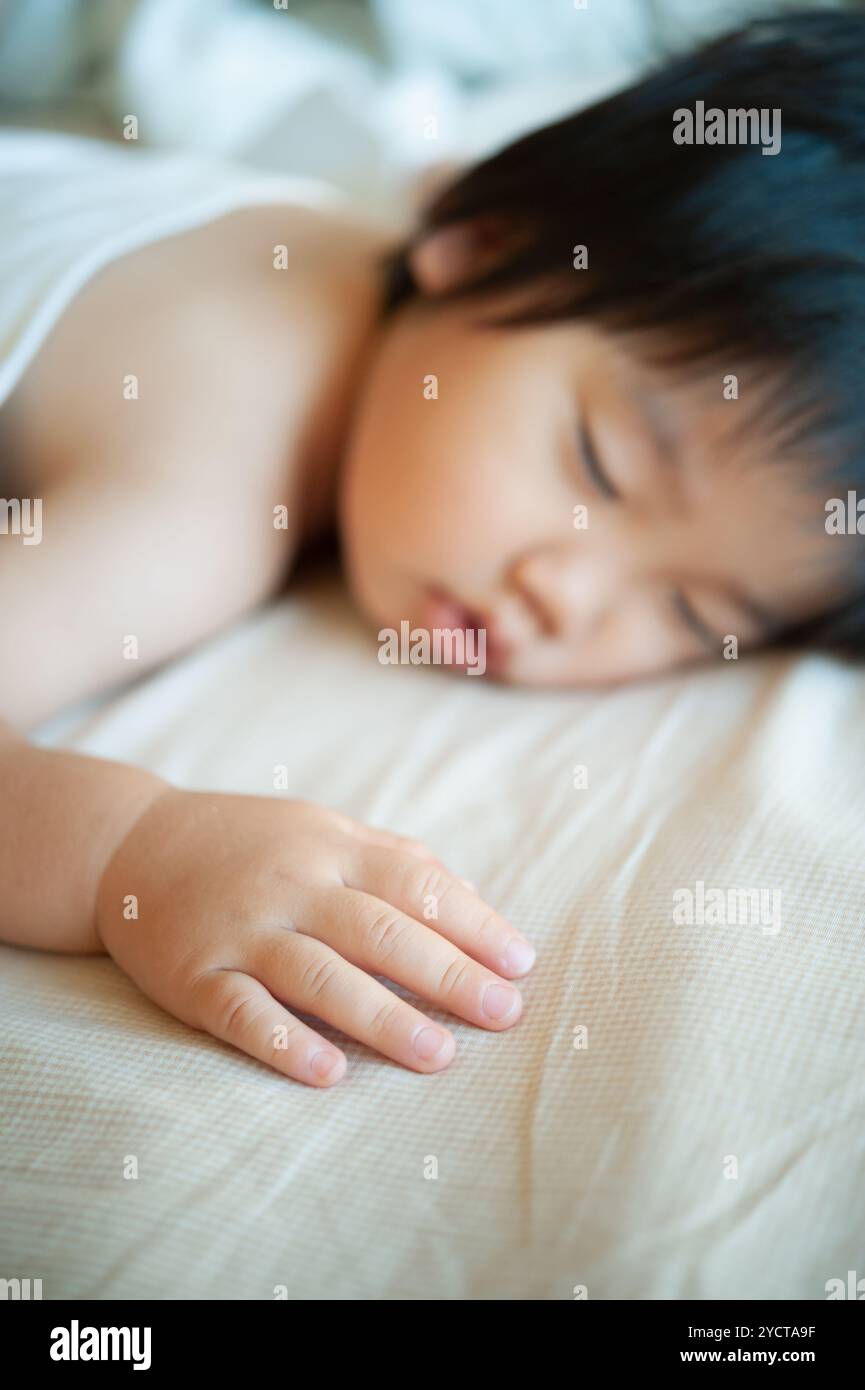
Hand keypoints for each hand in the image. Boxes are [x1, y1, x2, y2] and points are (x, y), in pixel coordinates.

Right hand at [95, 790, 534, 1086]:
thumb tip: (477, 905)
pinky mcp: (194, 977)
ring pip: (319, 975)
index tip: (520, 964)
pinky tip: (329, 1074)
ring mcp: (241, 932)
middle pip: (379, 931)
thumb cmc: (253, 843)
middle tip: (504, 1013)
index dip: (472, 923)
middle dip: (447, 975)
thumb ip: (397, 861)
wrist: (131, 844)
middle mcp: (291, 886)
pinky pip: (242, 1014)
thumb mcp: (325, 831)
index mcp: (331, 847)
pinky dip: (285, 1043)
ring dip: (382, 1017)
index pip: (414, 883)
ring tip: (439, 1055)